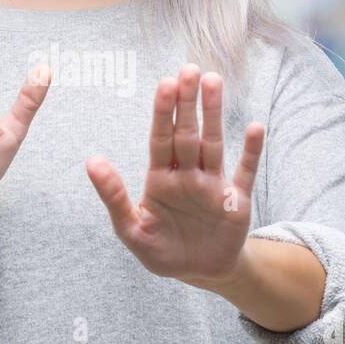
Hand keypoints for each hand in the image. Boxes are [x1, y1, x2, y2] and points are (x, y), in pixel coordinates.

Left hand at [85, 64, 264, 284]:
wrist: (200, 274)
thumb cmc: (162, 251)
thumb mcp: (131, 229)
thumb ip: (113, 196)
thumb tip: (90, 160)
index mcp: (160, 179)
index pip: (160, 139)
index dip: (162, 112)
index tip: (165, 83)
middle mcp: (187, 175)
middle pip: (187, 133)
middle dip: (187, 102)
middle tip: (189, 69)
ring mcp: (213, 184)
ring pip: (213, 143)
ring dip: (213, 114)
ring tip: (213, 81)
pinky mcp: (237, 200)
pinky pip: (245, 171)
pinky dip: (250, 151)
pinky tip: (254, 126)